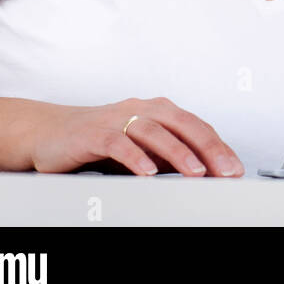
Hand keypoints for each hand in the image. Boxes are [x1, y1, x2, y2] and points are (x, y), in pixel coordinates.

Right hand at [27, 97, 244, 176]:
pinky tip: (148, 172)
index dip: (219, 147)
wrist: (48, 133)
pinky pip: (118, 143)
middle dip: (209, 148)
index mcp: (158, 111)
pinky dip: (135, 157)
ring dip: (178, 152)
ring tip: (196, 172)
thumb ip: (168, 156)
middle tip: (225, 171)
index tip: (235, 169)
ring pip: (154, 131)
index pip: (197, 127)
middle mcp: (141, 110)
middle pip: (183, 124)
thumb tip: (204, 173)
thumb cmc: (99, 139)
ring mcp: (117, 119)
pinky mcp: (93, 133)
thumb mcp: (141, 148)